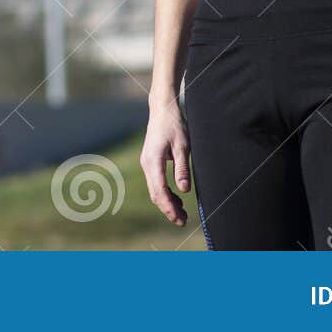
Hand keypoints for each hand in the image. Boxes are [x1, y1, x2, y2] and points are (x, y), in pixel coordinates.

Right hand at [140, 101, 191, 225]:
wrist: (163, 110)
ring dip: (167, 202)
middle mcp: (147, 164)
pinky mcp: (150, 162)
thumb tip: (184, 191)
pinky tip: (177, 198)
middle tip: (183, 221)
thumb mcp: (183, 147)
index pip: (160, 191)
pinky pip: (156, 182)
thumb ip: (182, 169)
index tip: (180, 219)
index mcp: (153, 162)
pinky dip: (165, 193)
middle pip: (155, 194)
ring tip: (182, 213)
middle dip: (168, 209)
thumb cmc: (174, 125)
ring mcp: (147, 163)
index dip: (169, 208)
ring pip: (155, 190)